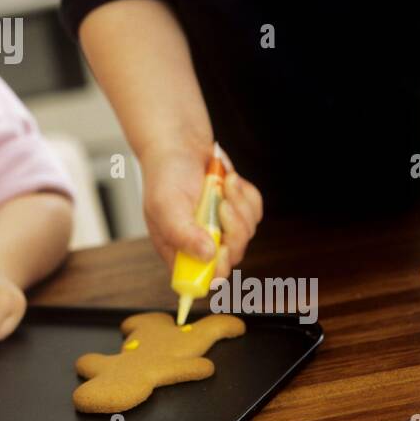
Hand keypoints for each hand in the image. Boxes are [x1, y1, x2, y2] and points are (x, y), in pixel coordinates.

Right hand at [140, 142, 262, 279]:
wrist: (180, 143)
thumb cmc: (165, 173)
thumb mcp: (166, 205)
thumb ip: (183, 234)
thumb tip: (207, 256)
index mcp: (179, 248)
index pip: (204, 278)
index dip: (218, 268)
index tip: (222, 246)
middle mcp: (201, 242)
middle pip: (232, 255)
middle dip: (233, 227)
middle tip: (222, 204)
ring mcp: (221, 227)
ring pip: (247, 232)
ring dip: (238, 204)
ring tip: (221, 182)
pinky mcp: (236, 211)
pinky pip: (254, 212)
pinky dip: (245, 194)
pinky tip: (228, 180)